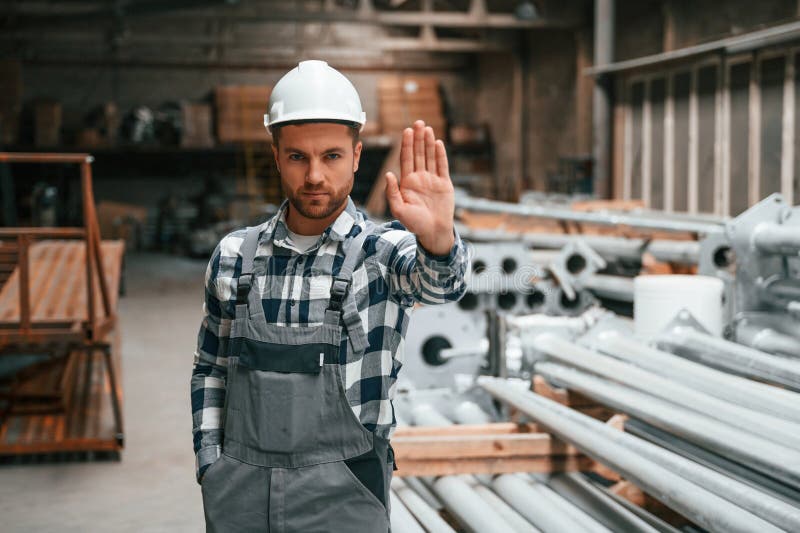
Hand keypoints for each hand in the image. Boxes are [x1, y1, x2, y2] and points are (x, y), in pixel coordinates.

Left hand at [385, 120, 454, 255]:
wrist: (433, 232)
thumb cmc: (415, 224)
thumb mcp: (399, 209)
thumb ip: (392, 192)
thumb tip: (388, 174)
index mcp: (408, 182)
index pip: (406, 159)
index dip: (407, 144)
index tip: (407, 131)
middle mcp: (420, 178)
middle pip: (418, 154)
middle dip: (418, 138)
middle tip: (418, 122)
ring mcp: (432, 180)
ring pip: (430, 157)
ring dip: (428, 143)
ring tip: (427, 128)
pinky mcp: (445, 184)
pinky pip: (442, 166)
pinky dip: (440, 155)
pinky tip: (438, 143)